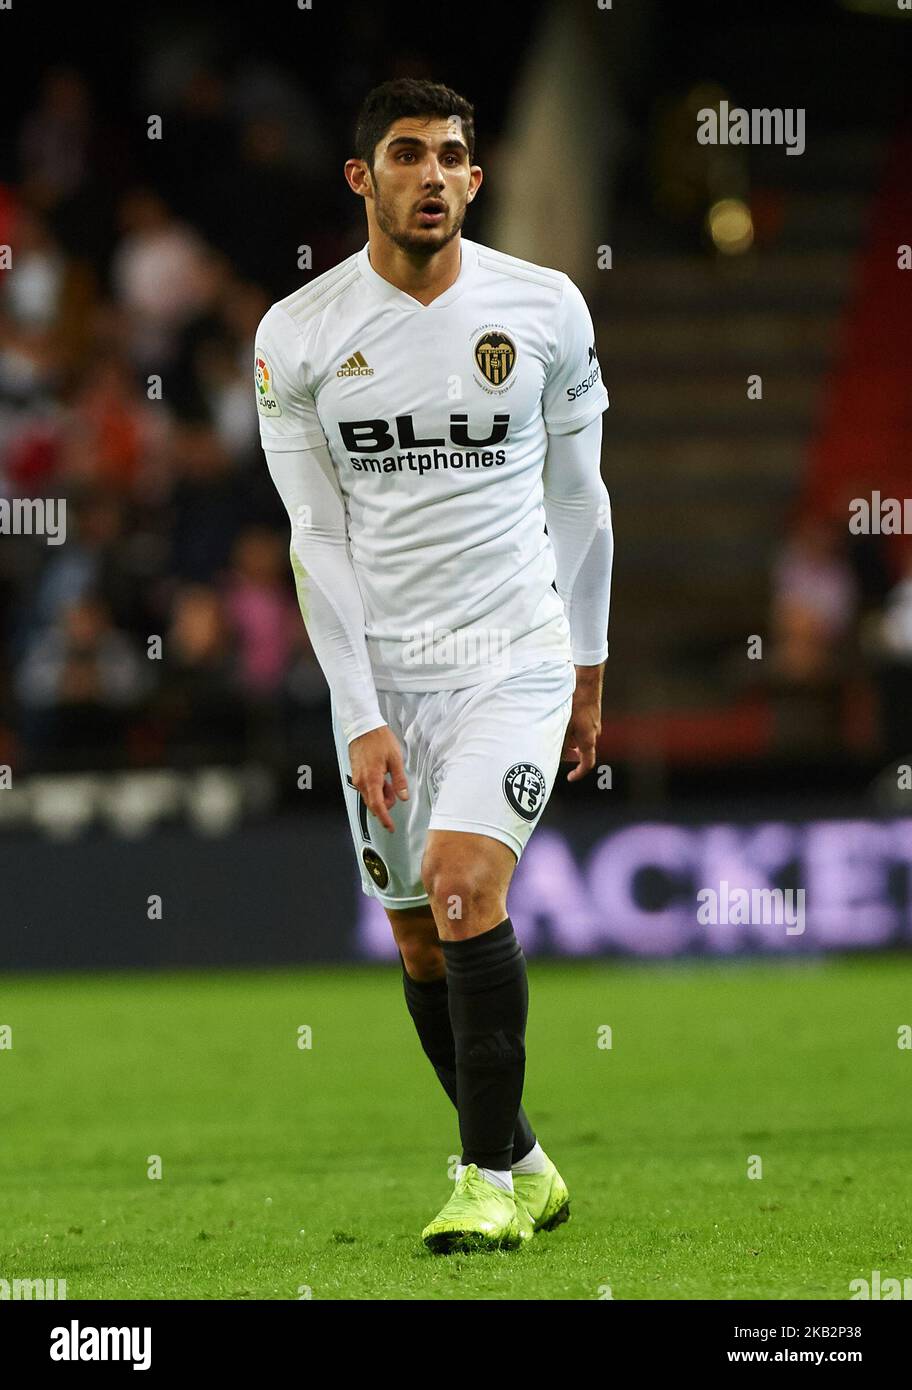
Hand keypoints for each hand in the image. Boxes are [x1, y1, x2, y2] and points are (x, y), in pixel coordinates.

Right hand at [348, 724, 408, 831]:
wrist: (363, 727)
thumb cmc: (378, 740)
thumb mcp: (395, 759)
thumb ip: (399, 780)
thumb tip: (403, 796)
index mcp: (372, 780)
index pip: (378, 806)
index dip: (385, 819)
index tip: (390, 827)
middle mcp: (361, 782)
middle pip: (373, 804)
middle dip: (385, 804)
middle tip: (395, 792)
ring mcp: (357, 778)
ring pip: (369, 796)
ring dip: (381, 795)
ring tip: (390, 780)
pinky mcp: (356, 773)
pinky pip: (366, 787)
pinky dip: (375, 787)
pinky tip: (383, 776)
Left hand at [561, 664, 602, 781]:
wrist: (586, 680)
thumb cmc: (574, 702)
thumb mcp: (563, 724)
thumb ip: (560, 741)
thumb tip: (557, 753)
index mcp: (588, 739)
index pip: (587, 764)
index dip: (579, 773)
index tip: (570, 777)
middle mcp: (595, 733)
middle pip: (582, 751)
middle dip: (569, 754)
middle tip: (557, 753)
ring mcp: (595, 723)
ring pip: (581, 738)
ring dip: (569, 740)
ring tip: (556, 733)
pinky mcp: (593, 714)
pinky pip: (582, 728)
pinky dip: (572, 730)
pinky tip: (561, 720)